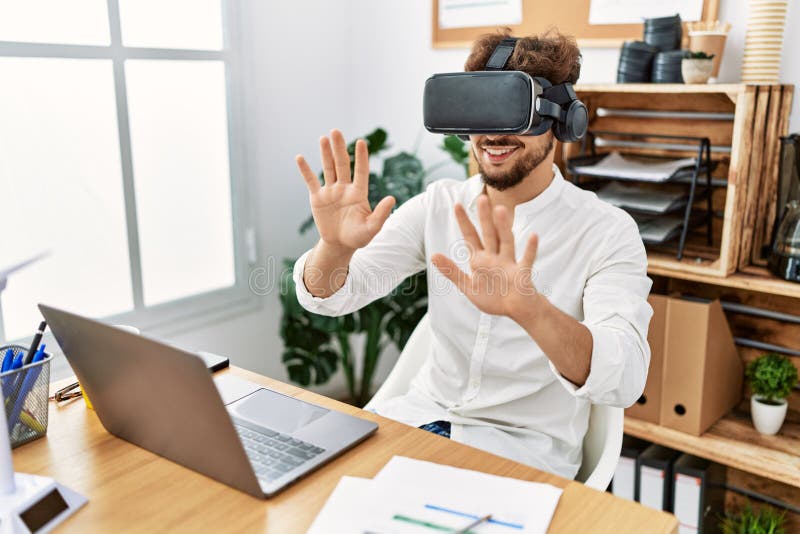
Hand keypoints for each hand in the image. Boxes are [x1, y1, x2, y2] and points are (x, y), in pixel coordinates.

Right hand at [296, 129, 395, 254]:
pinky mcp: (318, 198)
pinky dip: (305, 170)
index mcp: (358, 193)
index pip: (361, 171)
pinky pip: (311, 181)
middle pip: (342, 164)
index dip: (361, 157)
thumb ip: (381, 214)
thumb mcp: (372, 228)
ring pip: (328, 168)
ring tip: (323, 138)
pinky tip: (300, 158)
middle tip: (336, 131)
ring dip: (325, 153)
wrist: (340, 245)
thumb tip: (392, 198)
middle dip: (339, 148)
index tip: (361, 142)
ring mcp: (331, 191)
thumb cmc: (358, 237)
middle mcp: (344, 188)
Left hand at [431, 196, 541, 319]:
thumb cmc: (493, 297)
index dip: (464, 222)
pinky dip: (530, 249)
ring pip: (506, 242)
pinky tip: (533, 236)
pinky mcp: (521, 274)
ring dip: (504, 227)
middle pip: (489, 234)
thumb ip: (451, 271)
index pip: (470, 237)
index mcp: (480, 260)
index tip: (456, 205)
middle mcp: (495, 257)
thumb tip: (433, 256)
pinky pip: (526, 260)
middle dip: (484, 218)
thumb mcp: (468, 286)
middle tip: (481, 198)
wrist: (516, 309)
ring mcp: (509, 264)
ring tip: (501, 210)